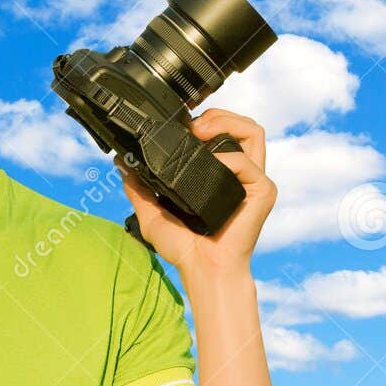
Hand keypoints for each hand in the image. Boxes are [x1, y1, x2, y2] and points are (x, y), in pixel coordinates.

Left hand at [117, 108, 275, 281]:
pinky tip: (212, 168)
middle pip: (241, 125)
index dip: (206, 120)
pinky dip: (227, 159)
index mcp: (221, 175)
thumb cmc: (185, 249)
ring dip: (227, 123)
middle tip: (192, 126)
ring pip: (253, 132)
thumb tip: (122, 164)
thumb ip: (139, 188)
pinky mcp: (263, 191)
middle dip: (217, 114)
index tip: (180, 125)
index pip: (224, 133)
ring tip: (201, 131)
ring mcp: (254, 181)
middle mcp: (240, 174)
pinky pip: (247, 162)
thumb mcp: (153, 214)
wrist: (202, 271)